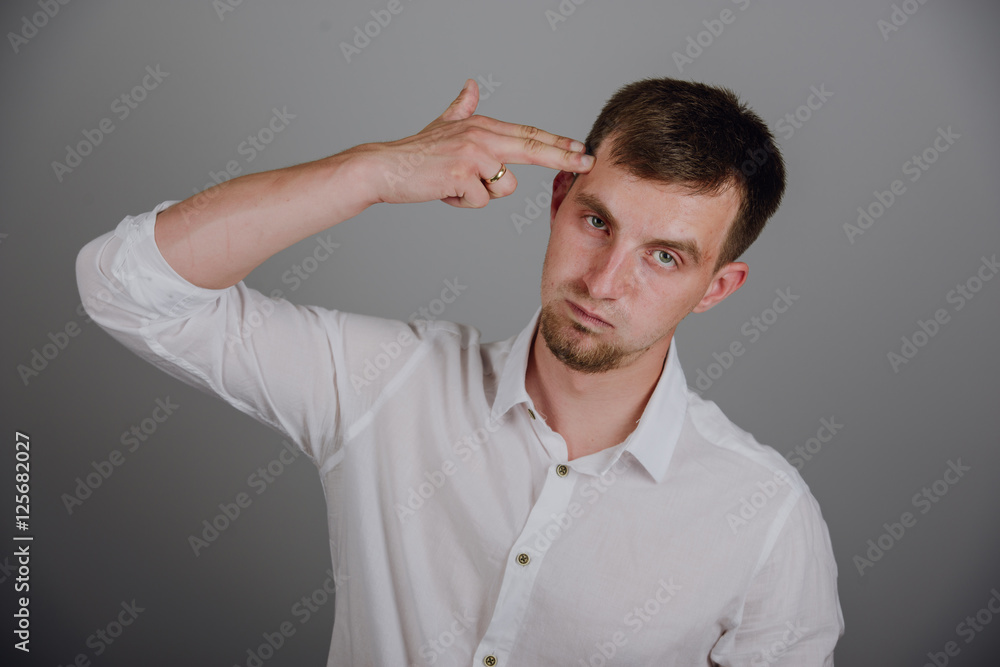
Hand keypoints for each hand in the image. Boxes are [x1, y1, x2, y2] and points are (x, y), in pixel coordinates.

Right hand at [363, 79, 594, 207]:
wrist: (386, 167)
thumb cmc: (416, 153)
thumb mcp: (443, 125)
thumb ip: (462, 107)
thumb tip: (472, 85)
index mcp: (482, 125)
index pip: (528, 134)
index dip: (557, 142)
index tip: (581, 148)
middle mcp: (481, 135)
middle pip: (532, 147)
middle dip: (564, 156)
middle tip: (589, 162)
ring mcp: (473, 154)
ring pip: (504, 187)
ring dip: (481, 195)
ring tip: (455, 185)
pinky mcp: (463, 174)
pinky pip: (481, 201)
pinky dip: (463, 203)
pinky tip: (446, 192)